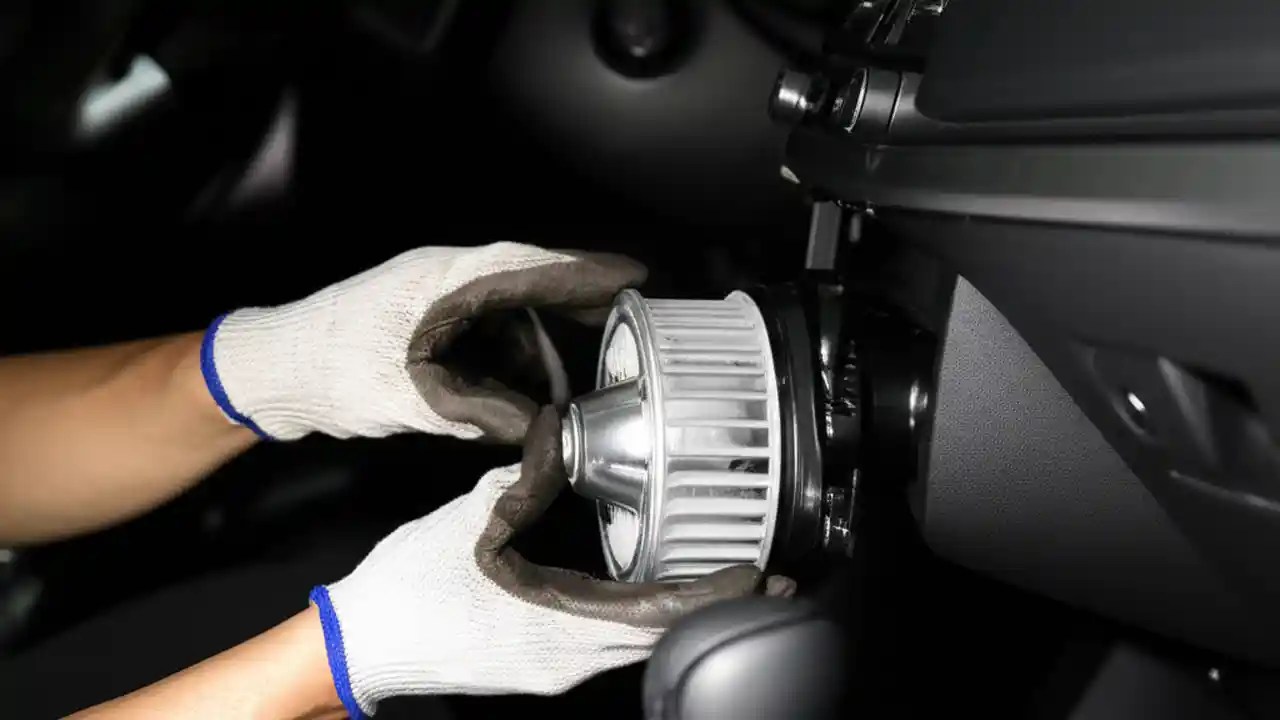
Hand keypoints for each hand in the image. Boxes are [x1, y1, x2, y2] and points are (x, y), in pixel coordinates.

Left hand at [201, 242, 646, 441]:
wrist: (271, 373)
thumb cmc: (328, 372)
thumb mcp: (408, 398)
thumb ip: (477, 410)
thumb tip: (534, 428)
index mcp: (442, 280)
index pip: (528, 265)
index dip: (584, 272)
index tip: (632, 276)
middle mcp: (443, 277)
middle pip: (527, 281)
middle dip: (575, 303)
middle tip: (624, 322)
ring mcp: (433, 296)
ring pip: (508, 311)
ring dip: (539, 343)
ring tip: (571, 379)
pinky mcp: (424, 319)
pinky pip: (486, 329)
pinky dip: (512, 355)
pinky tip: (527, 386)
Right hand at [309, 407, 794, 717]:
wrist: (362, 643)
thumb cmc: (407, 589)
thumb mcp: (464, 521)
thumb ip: (519, 479)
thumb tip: (552, 440)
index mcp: (553, 624)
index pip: (656, 616)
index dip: (713, 596)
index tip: (758, 574)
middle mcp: (565, 660)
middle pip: (660, 640)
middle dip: (713, 609)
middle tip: (764, 578)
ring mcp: (553, 671)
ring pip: (637, 649)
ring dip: (681, 617)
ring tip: (720, 581)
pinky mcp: (540, 670)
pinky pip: (609, 650)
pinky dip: (642, 623)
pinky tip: (654, 596)